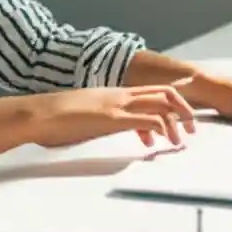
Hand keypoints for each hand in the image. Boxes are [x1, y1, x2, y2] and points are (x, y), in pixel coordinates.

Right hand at [25, 86, 196, 148]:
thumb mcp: (89, 115)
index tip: (181, 117)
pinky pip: (144, 120)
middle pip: (164, 93)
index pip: (153, 90)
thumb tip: (113, 128)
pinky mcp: (111, 119)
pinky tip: (163, 141)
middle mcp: (120, 95)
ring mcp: (117, 105)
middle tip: (192, 129)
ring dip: (176, 122)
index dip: (173, 101)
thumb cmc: (58, 118)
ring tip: (181, 140)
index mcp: (116, 93)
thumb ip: (105, 119)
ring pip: (160, 104)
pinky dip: (160, 129)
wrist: (39, 114)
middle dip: (184, 109)